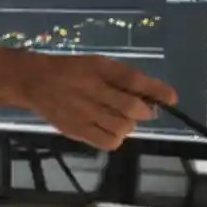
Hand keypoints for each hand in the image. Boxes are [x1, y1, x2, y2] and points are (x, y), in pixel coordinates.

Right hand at [21, 52, 177, 149]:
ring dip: (129, 124)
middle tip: (143, 109)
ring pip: (122, 127)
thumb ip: (122, 78)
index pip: (132, 80)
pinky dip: (117, 138)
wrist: (34, 81)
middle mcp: (91, 89)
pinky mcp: (76, 130)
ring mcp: (82, 112)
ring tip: (121, 118)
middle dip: (144, 110)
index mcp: (98, 68)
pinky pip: (108, 142)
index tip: (172, 98)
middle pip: (130, 107)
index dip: (156, 90)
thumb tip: (153, 97)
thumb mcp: (96, 64)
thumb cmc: (72, 70)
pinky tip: (111, 129)